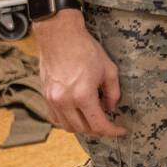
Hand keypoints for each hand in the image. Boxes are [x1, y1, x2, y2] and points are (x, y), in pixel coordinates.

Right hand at [34, 7, 126, 135]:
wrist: (59, 35)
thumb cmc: (85, 49)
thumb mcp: (108, 69)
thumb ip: (113, 93)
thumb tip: (111, 108)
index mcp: (82, 95)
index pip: (98, 124)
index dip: (112, 131)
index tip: (120, 130)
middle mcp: (65, 101)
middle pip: (82, 129)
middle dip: (98, 129)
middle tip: (108, 122)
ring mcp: (52, 99)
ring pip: (68, 126)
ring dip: (82, 126)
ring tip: (93, 116)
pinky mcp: (45, 95)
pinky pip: (56, 118)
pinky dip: (67, 121)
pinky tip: (77, 113)